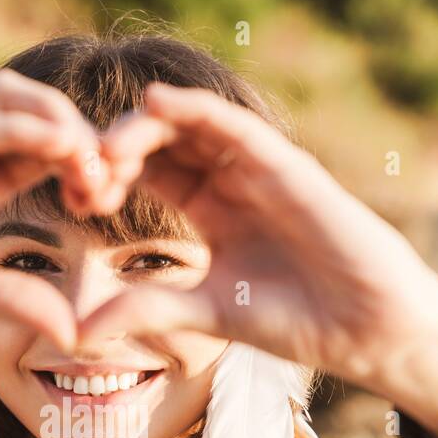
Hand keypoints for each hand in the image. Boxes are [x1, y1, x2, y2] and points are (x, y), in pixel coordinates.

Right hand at [0, 69, 114, 347]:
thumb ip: (16, 300)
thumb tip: (76, 333)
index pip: (47, 153)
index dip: (84, 167)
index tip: (106, 202)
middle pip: (39, 117)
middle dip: (83, 140)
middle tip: (111, 178)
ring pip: (12, 99)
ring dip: (60, 119)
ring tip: (91, 157)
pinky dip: (21, 122)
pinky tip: (57, 143)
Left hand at [83, 83, 437, 391]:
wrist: (363, 329)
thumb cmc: (296, 319)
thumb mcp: (203, 312)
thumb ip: (144, 309)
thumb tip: (77, 332)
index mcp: (211, 209)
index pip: (149, 171)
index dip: (107, 175)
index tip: (74, 198)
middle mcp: (232, 179)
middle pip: (162, 140)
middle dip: (115, 148)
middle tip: (82, 172)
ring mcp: (258, 168)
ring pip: (190, 124)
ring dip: (142, 126)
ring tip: (103, 148)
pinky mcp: (285, 164)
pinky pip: (232, 124)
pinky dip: (193, 108)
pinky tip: (154, 105)